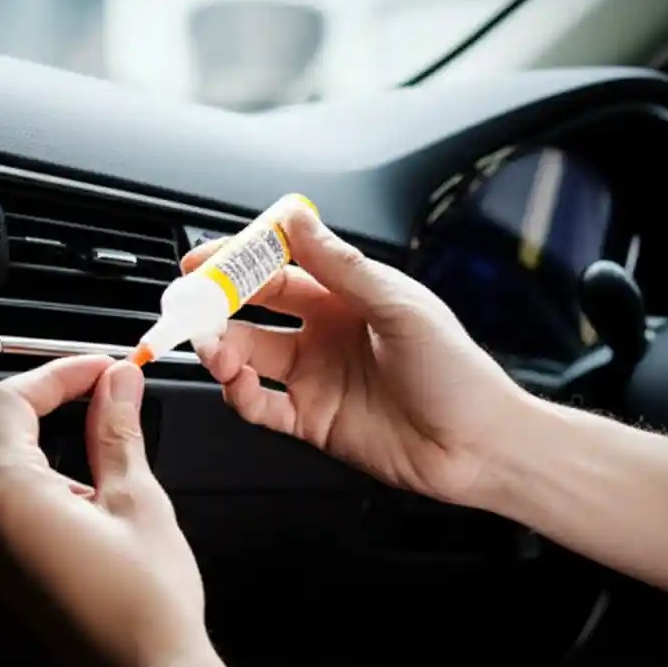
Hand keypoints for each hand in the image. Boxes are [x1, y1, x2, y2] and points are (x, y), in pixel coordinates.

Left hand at [0, 356, 224, 666]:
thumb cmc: (144, 611)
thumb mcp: (136, 500)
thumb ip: (115, 429)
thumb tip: (115, 383)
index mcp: (2, 496)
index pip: (10, 402)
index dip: (58, 375)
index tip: (97, 371)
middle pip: (1, 442)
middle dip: (55, 424)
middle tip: (110, 414)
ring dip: (45, 471)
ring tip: (101, 501)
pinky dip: (30, 513)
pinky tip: (77, 532)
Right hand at [182, 205, 531, 508]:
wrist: (479, 446)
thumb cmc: (455, 372)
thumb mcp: (398, 306)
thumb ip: (340, 266)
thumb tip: (294, 220)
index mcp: (347, 297)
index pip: (279, 269)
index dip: (238, 263)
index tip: (203, 261)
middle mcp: (324, 333)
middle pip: (253, 312)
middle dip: (216, 307)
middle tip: (188, 307)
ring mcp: (315, 377)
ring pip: (248, 356)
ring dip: (221, 350)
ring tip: (211, 350)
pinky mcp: (311, 421)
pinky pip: (260, 406)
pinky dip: (239, 395)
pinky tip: (236, 385)